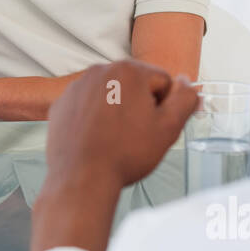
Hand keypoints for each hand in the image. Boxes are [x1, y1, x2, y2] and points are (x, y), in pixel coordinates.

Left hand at [31, 60, 196, 250]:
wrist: (82, 178)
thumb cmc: (125, 154)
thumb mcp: (169, 127)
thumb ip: (185, 99)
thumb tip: (187, 82)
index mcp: (128, 71)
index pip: (163, 82)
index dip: (165, 108)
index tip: (153, 127)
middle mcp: (99, 71)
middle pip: (135, 86)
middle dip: (140, 107)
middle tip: (135, 136)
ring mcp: (77, 87)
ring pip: (111, 96)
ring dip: (117, 112)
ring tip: (115, 139)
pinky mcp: (62, 104)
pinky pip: (88, 106)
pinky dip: (94, 119)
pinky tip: (96, 139)